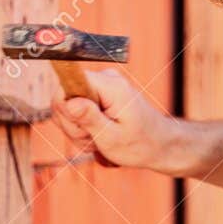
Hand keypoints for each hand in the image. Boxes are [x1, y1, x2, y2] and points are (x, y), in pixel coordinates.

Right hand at [51, 69, 189, 171]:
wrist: (159, 145)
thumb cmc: (140, 144)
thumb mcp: (112, 138)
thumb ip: (89, 118)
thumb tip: (68, 101)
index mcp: (110, 85)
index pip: (67, 84)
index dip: (66, 110)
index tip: (83, 127)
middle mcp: (104, 79)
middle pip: (63, 98)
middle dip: (73, 126)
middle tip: (94, 139)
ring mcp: (100, 86)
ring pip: (67, 108)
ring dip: (78, 130)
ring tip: (99, 140)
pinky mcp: (97, 94)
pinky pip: (75, 111)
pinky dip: (82, 129)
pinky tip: (98, 137)